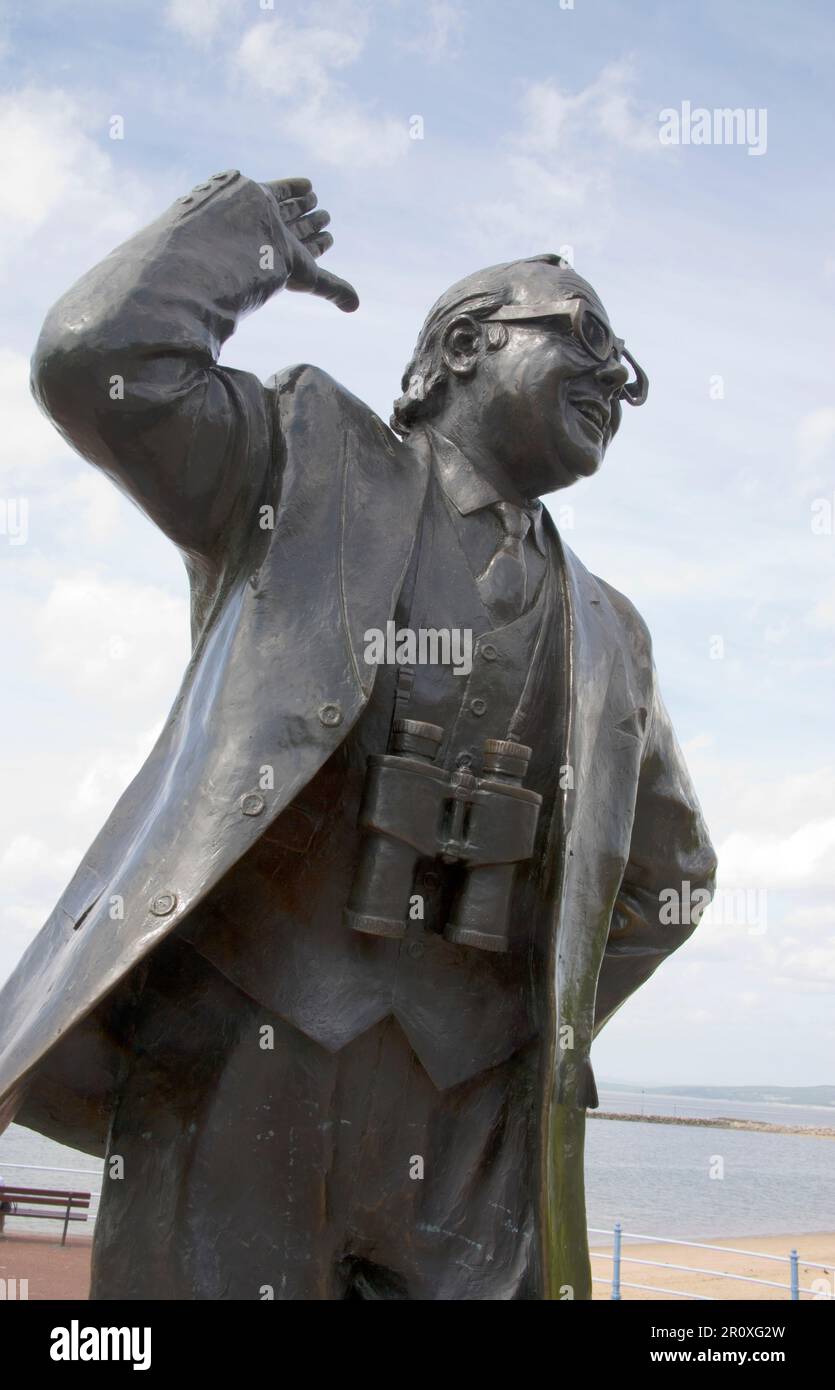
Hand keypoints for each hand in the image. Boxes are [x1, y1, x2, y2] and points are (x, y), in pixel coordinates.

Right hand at [261, 176, 358, 312]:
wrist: (239, 238)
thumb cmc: (274, 265)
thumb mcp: (311, 278)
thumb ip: (334, 288)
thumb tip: (355, 307)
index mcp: (285, 259)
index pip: (305, 250)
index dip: (319, 244)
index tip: (330, 237)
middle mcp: (275, 238)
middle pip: (297, 229)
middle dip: (312, 222)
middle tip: (326, 216)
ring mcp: (266, 217)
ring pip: (288, 210)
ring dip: (303, 204)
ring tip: (315, 198)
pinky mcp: (257, 196)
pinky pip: (278, 190)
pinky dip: (294, 187)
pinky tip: (308, 185)